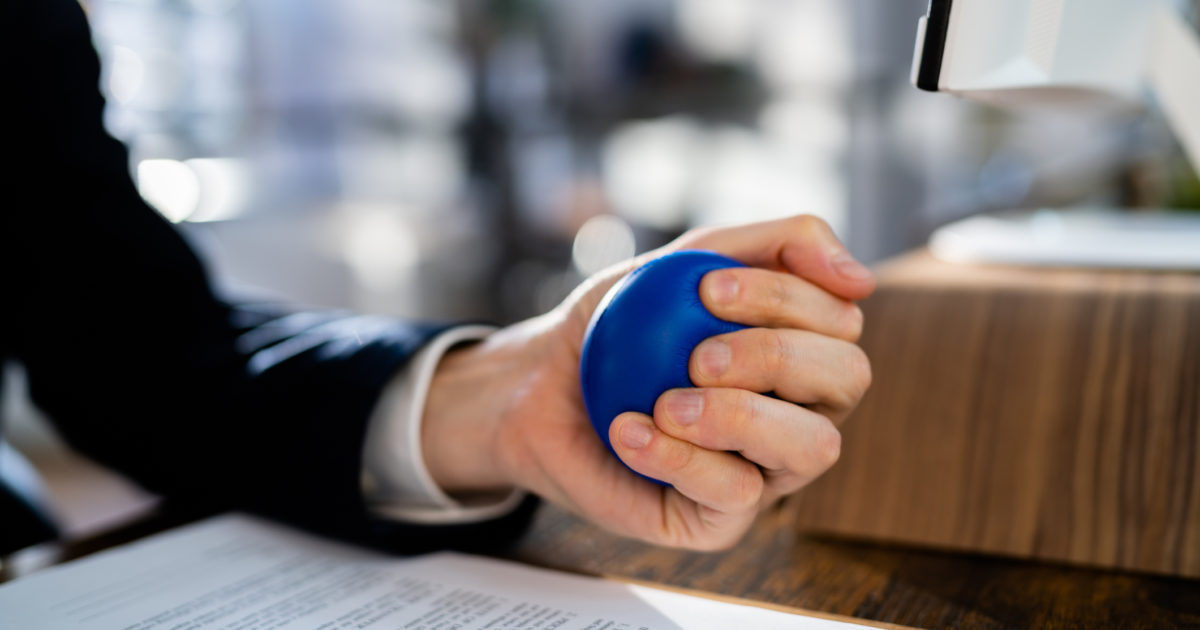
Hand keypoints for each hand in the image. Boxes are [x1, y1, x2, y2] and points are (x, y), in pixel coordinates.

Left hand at [420, 215, 874, 549]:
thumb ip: (772, 246)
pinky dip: (677, 455)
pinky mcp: (720, 519)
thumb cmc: (619, 326)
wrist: (540, 386)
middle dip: (774, 353)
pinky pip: (734, 493)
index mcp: (801, 349)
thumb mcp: (683, 262)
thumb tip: (861, 277)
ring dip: (742, 414)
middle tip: (696, 353)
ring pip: (815, 447)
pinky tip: (630, 430)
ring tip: (670, 402)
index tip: (706, 286)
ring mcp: (765, 469)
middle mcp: (799, 411)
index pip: (842, 317)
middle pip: (847, 378)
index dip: (785, 296)